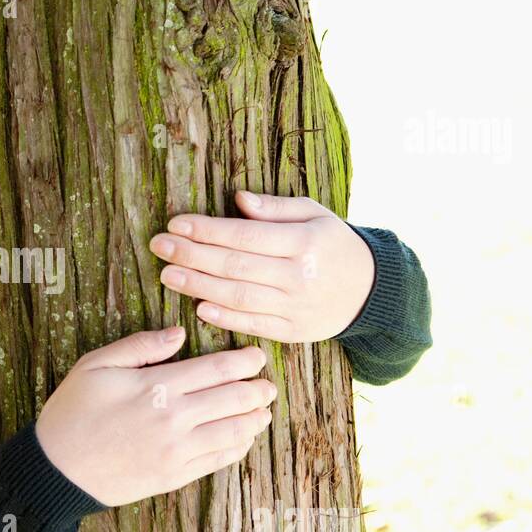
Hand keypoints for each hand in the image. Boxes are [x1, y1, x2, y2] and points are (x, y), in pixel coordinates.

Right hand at [34, 327, 276, 507]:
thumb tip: (180, 333)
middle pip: (235, 399)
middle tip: (268, 384)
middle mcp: (175, 419)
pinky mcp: (175, 476)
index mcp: (157, 386)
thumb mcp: (95, 365)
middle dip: (258, 389)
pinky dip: (238, 446)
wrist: (57, 469)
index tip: (257, 356)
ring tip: (263, 410)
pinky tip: (243, 437)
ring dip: (255, 419)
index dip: (245, 361)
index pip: (218, 369)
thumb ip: (140, 345)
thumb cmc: (73, 411)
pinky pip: (219, 460)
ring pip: (234, 431)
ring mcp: (178, 451)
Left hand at [147, 191, 374, 343]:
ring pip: (239, 296)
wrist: (372, 290)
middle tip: (159, 246)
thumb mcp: (315, 215)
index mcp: (304, 241)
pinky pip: (253, 325)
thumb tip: (237, 199)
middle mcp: (299, 276)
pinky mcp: (293, 332)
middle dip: (192, 255)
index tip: (175, 224)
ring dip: (198, 286)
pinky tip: (198, 306)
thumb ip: (275, 208)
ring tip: (167, 274)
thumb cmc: (334, 245)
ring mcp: (296, 307)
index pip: (245, 235)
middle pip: (235, 265)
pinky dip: (225, 317)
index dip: (207, 230)